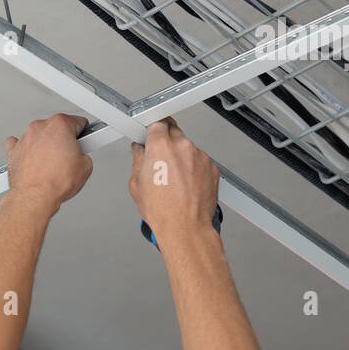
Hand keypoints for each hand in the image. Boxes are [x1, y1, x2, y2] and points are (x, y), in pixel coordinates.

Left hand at [4, 113, 92, 215]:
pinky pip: (20, 145)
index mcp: (59, 125)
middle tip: (70, 156)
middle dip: (65, 140)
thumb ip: (84, 153)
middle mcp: (40, 127)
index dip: (85, 134)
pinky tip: (34, 159)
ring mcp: (25, 138)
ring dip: (47, 146)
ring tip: (53, 165)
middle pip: (57, 128)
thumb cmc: (55, 182)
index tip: (86, 139)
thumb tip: (80, 156)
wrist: (34, 196)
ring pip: (40, 137)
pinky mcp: (14, 150)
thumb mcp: (86, 166)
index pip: (79, 122)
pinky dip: (27, 151)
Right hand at [129, 118, 219, 245]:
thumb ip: (138, 160)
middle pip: (173, 131)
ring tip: (173, 179)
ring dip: (181, 156)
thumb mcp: (136, 184)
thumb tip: (139, 153)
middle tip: (160, 158)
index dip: (152, 130)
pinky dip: (193, 168)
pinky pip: (199, 161)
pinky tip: (185, 184)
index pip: (157, 123)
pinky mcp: (212, 167)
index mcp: (160, 146)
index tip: (150, 135)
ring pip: (188, 147)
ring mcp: (200, 156)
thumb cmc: (163, 210)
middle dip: (166, 141)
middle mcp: (182, 146)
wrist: (185, 227)